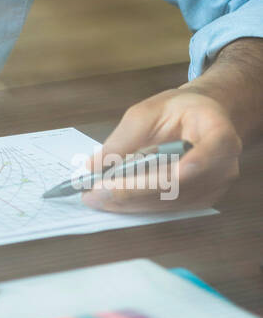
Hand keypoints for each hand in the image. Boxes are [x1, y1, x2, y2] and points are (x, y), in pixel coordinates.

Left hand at [81, 87, 241, 213]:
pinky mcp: (200, 200)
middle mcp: (224, 166)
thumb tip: (94, 166)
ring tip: (96, 198)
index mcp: (220, 133)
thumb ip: (124, 139)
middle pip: (178, 186)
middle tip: (96, 192)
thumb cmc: (179, 110)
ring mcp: (215, 187)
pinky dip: (137, 205)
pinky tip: (112, 201)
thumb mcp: (149, 112)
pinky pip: (167, 207)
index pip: (203, 155)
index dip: (177, 169)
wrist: (201, 117)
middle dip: (133, 191)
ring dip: (130, 203)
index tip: (149, 177)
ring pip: (169, 202)